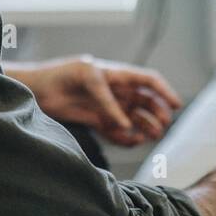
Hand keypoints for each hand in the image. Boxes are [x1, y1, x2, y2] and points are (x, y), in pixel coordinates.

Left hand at [15, 56, 181, 145]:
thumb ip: (108, 102)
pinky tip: (132, 141)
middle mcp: (117, 91)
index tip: (177, 105)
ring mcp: (109, 107)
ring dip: (146, 127)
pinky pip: (120, 132)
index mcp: (118, 75)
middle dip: (157, 114)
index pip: (149, 81)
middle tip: (161, 127)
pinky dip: (128, 138)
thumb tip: (126, 124)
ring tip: (150, 137)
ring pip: (136, 119)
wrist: (39, 90)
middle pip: (147, 103)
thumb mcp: (87, 78)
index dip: (165, 92)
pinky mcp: (99, 122)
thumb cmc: (62, 74)